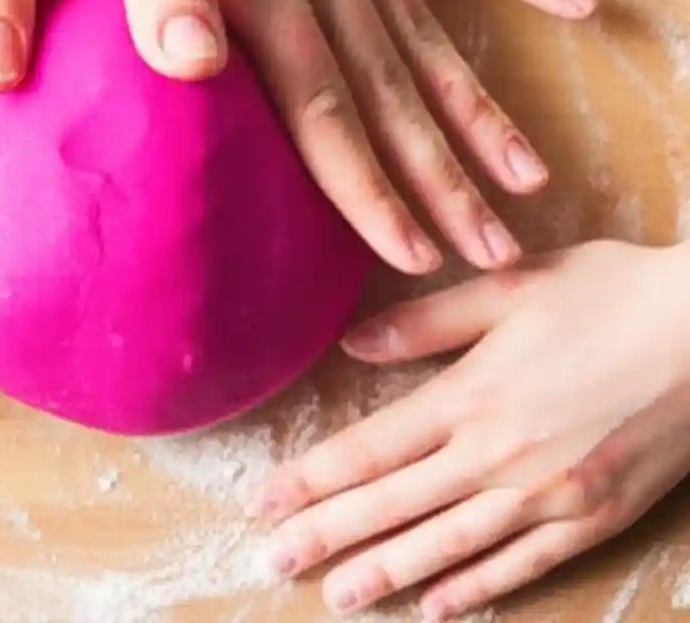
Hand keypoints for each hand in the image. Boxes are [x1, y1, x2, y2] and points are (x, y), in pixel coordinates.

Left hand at [193, 0, 597, 273]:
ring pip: (429, 34)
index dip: (368, 188)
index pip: (323, 106)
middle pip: (391, 90)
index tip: (413, 254)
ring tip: (526, 179)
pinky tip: (573, 5)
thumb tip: (188, 66)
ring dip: (476, 111)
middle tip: (488, 252)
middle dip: (439, 180)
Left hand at [253, 241, 689, 619]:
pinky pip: (524, 563)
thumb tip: (351, 344)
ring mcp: (549, 494)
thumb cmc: (614, 296)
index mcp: (472, 394)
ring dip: (388, 572)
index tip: (262, 502)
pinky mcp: (595, 518)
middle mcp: (500, 454)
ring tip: (338, 596)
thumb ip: (426, 322)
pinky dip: (477, 588)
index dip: (310, 480)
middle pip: (394, 505)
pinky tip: (437, 607)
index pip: (369, 449)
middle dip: (328, 535)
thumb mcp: (513, 287)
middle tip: (274, 562)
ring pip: (449, 544)